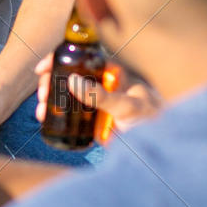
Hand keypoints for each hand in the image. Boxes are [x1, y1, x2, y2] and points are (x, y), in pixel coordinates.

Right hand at [32, 56, 160, 136]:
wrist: (165, 147)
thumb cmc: (153, 120)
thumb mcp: (126, 106)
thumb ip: (101, 95)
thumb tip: (72, 80)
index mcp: (112, 75)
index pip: (81, 59)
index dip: (59, 60)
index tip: (42, 69)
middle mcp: (104, 86)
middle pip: (69, 77)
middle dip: (50, 84)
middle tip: (40, 97)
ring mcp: (100, 105)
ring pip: (68, 97)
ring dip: (50, 102)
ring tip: (41, 113)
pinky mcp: (97, 123)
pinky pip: (73, 117)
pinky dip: (58, 119)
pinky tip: (48, 122)